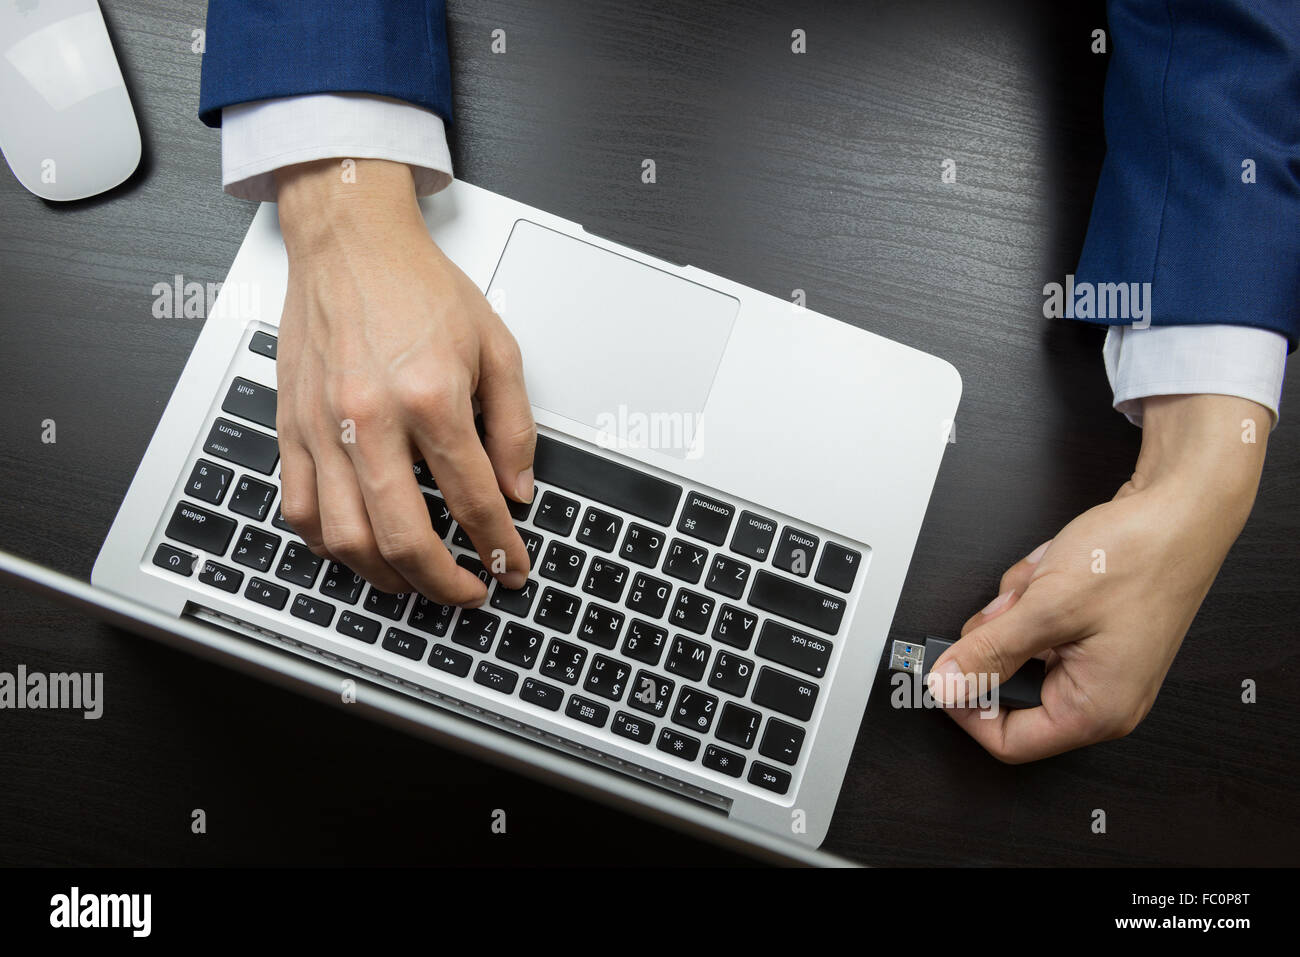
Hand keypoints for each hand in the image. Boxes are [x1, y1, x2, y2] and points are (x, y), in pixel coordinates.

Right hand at [272, 158, 534, 605]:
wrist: (349, 241)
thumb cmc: (418, 286)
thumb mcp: (495, 346)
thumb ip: (513, 426)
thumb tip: (517, 491)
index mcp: (430, 396)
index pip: (474, 498)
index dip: (500, 545)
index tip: (513, 567)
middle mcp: (371, 418)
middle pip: (405, 536)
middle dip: (445, 582)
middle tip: (469, 592)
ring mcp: (322, 427)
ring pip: (347, 538)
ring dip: (387, 577)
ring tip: (417, 581)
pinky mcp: (290, 427)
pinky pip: (300, 509)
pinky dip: (332, 546)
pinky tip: (361, 550)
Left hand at [928, 394, 1268, 761]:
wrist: (1183, 509)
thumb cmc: (1139, 556)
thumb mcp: (1046, 606)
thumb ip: (988, 652)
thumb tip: (945, 684)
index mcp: (1096, 709)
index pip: (1009, 742)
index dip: (966, 707)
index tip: (944, 671)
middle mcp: (1103, 697)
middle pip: (1011, 687)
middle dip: (1000, 638)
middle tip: (1013, 604)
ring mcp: (1101, 664)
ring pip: (1021, 648)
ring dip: (1018, 609)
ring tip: (1044, 578)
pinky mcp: (1096, 634)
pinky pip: (1041, 625)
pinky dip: (1036, 595)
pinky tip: (1055, 570)